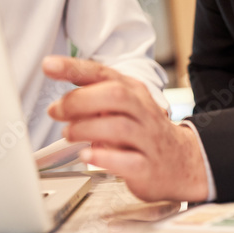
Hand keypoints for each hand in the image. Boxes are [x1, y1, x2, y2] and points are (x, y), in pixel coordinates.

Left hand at [43, 56, 207, 202]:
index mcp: (132, 91)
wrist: (184, 162)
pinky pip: (127, 161)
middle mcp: (142, 111)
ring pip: (119, 127)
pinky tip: (87, 155)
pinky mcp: (148, 167)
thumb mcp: (121, 107)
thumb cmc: (144, 131)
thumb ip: (92, 99)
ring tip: (68, 133)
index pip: (101, 73)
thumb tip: (59, 102)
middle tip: (56, 111)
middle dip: (79, 101)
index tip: (49, 65)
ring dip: (86, 128)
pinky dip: (104, 157)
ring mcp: (148, 138)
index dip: (73, 68)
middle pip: (114, 95)